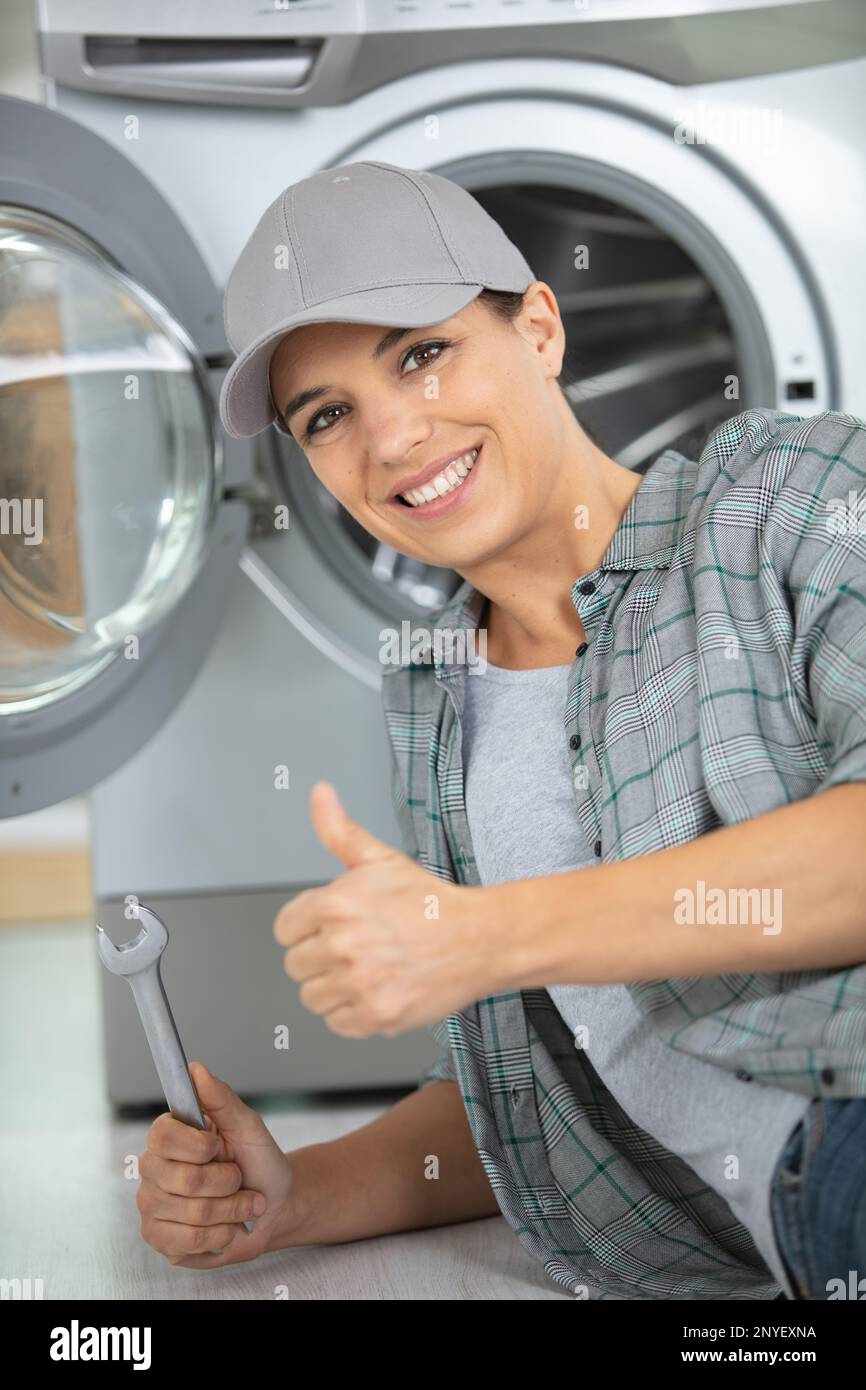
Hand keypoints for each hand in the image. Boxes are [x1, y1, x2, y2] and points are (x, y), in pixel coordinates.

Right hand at [137, 1061, 300, 1267]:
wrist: (274, 1208)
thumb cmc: (260, 1164)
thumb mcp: (249, 1127)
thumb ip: (222, 1099)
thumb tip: (196, 1069)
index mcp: (170, 1136)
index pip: (162, 1136)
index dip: (199, 1147)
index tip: (219, 1147)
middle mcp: (153, 1169)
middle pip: (184, 1180)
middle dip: (228, 1183)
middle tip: (238, 1179)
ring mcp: (152, 1205)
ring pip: (192, 1214)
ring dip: (230, 1210)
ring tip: (238, 1204)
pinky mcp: (158, 1238)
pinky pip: (188, 1241)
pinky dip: (221, 1235)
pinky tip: (225, 1227)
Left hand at [272, 782, 488, 1037]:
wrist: (480, 939)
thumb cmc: (432, 903)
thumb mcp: (381, 859)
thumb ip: (340, 830)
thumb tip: (319, 796)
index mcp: (336, 904)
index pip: (285, 929)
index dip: (307, 927)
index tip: (330, 928)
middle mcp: (343, 944)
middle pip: (296, 965)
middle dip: (321, 956)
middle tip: (356, 947)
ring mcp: (359, 983)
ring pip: (312, 996)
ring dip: (334, 987)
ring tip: (367, 969)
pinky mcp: (375, 1015)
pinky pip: (337, 1022)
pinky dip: (353, 1012)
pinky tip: (376, 989)